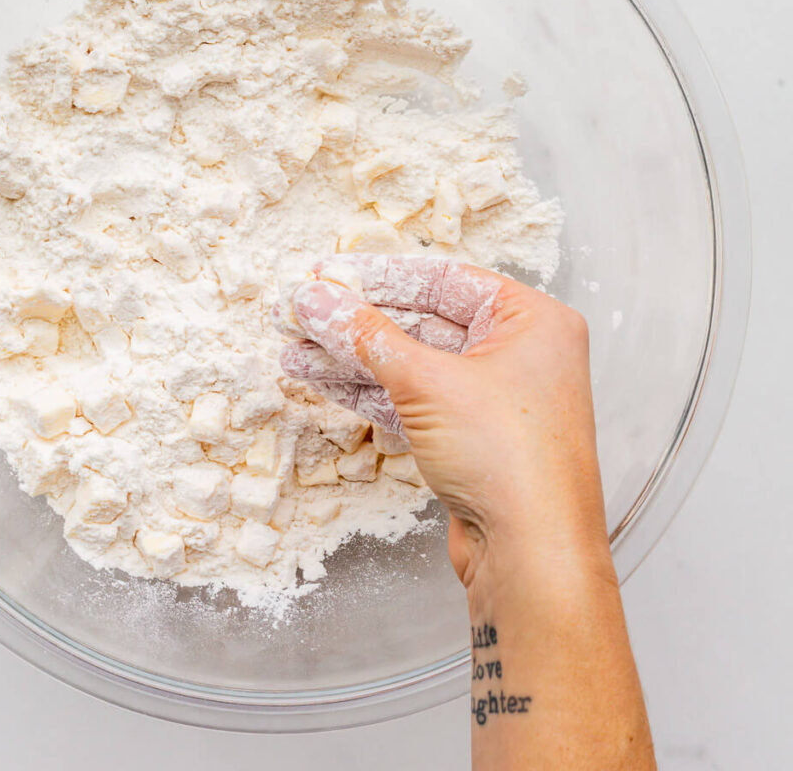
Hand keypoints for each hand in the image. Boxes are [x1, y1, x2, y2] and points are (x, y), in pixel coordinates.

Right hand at [280, 256, 610, 589]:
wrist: (533, 556)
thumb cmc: (512, 460)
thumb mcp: (428, 382)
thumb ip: (367, 335)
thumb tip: (319, 299)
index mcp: (531, 320)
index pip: (443, 279)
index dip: (379, 276)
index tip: (329, 273)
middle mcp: (517, 354)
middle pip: (422, 321)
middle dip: (357, 321)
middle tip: (303, 311)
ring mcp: (492, 398)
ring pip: (410, 364)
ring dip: (352, 357)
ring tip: (297, 347)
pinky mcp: (470, 438)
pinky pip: (413, 399)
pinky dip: (369, 390)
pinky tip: (323, 379)